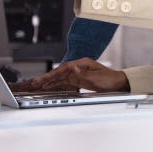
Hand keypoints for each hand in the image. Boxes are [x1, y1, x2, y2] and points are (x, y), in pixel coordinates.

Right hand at [15, 58, 129, 92]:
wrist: (117, 83)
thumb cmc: (109, 78)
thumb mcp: (97, 77)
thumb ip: (83, 73)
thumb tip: (73, 68)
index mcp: (82, 63)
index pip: (64, 68)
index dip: (54, 73)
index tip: (45, 78)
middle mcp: (78, 68)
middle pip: (59, 72)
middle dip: (47, 77)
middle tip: (35, 82)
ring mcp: (77, 74)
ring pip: (59, 77)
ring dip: (49, 81)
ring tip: (37, 85)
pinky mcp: (78, 80)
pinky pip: (63, 82)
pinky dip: (55, 84)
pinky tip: (47, 87)